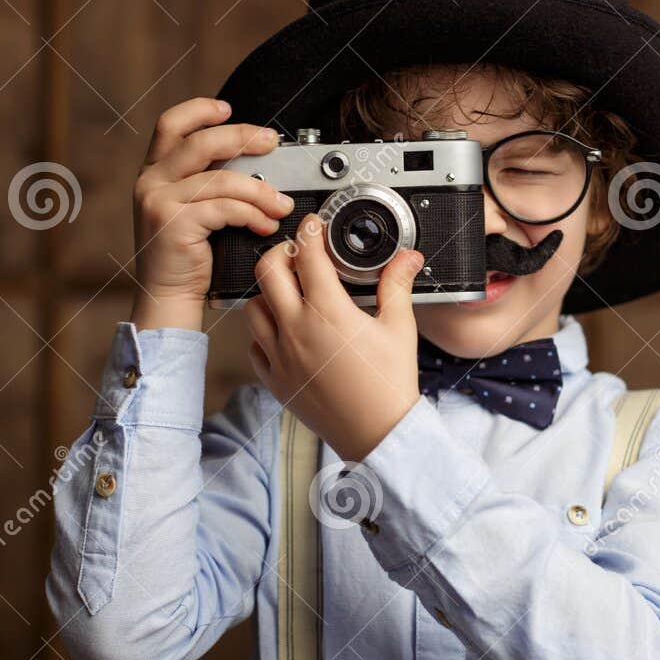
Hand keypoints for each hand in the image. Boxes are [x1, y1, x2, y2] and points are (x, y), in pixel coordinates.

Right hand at [129, 97, 292, 330]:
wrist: (168, 297)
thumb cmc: (186, 257)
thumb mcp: (192, 210)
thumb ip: (209, 183)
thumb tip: (253, 162)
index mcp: (155, 172)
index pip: (171, 124)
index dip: (199, 110)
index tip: (228, 109)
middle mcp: (151, 181)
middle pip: (201, 142)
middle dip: (243, 137)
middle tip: (270, 143)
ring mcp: (159, 200)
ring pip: (222, 179)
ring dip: (260, 191)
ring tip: (280, 204)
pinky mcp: (174, 222)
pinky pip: (225, 207)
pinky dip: (253, 214)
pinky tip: (265, 224)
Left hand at [245, 213, 423, 461]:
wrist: (377, 434)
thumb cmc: (389, 386)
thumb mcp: (399, 328)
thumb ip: (396, 286)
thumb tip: (407, 258)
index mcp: (327, 312)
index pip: (308, 255)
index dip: (309, 231)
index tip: (314, 226)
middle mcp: (296, 330)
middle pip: (267, 271)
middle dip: (281, 253)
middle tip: (297, 254)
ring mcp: (280, 356)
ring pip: (253, 306)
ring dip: (268, 292)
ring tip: (289, 292)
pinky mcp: (274, 379)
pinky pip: (255, 345)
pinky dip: (264, 331)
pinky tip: (284, 331)